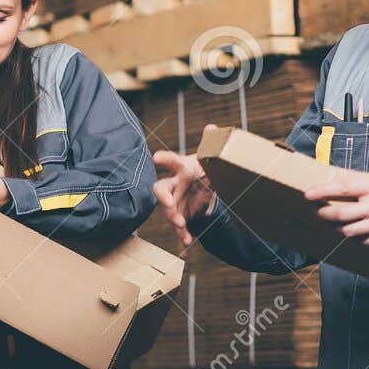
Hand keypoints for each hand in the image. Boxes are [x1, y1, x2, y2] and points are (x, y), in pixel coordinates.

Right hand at [152, 126, 218, 246]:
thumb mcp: (211, 158)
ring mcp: (176, 200)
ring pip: (168, 210)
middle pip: (162, 189)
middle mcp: (175, 184)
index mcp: (182, 167)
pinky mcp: (181, 214)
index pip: (170, 161)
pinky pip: (179, 225)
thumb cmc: (206, 169)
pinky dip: (182, 233)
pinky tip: (187, 240)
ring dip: (173, 218)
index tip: (156, 157)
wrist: (210, 188)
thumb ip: (210, 144)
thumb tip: (212, 127)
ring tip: (181, 225)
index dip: (163, 159)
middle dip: (163, 197)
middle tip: (169, 204)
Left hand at [304, 169, 368, 245]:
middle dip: (323, 213)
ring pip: (347, 231)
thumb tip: (332, 174)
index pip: (343, 188)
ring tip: (331, 222)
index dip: (322, 191)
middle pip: (340, 213)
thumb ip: (357, 178)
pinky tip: (349, 231)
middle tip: (317, 211)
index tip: (308, 194)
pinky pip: (359, 241)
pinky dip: (351, 236)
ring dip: (334, 227)